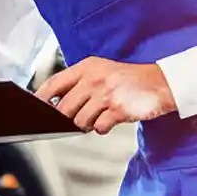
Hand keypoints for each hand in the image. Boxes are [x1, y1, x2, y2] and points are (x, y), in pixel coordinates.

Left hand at [34, 57, 176, 133]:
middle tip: (81, 115)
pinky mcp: (118, 109)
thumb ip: (79, 83)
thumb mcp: (102, 71)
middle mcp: (94, 79)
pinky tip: (111, 119)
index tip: (35, 108)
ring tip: (101, 114)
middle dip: (68, 118)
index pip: (54, 83)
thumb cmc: (129, 79)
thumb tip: (54, 104)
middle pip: (64, 108)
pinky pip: (99, 128)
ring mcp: (106, 94)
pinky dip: (103, 128)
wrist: (161, 83)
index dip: (41, 97)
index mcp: (87, 67)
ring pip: (80, 121)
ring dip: (88, 123)